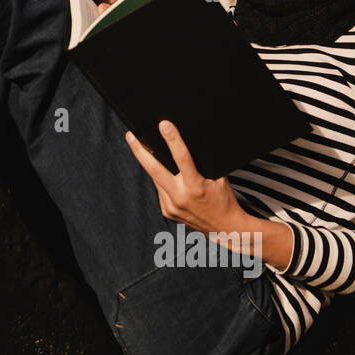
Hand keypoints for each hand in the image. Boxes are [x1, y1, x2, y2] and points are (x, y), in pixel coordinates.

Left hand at [124, 119, 244, 235]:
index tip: (164, 125)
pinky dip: (161, 180)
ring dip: (151, 164)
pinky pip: (160, 189)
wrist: (224, 229)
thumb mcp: (220, 179)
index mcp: (196, 187)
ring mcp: (171, 207)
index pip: (182, 158)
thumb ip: (204, 164)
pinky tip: (166, 175)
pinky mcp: (166, 212)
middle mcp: (180, 198)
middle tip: (130, 135)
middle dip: (140, 151)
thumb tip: (187, 143)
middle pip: (154, 170)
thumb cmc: (223, 200)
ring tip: (144, 147)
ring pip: (156, 179)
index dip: (172, 140)